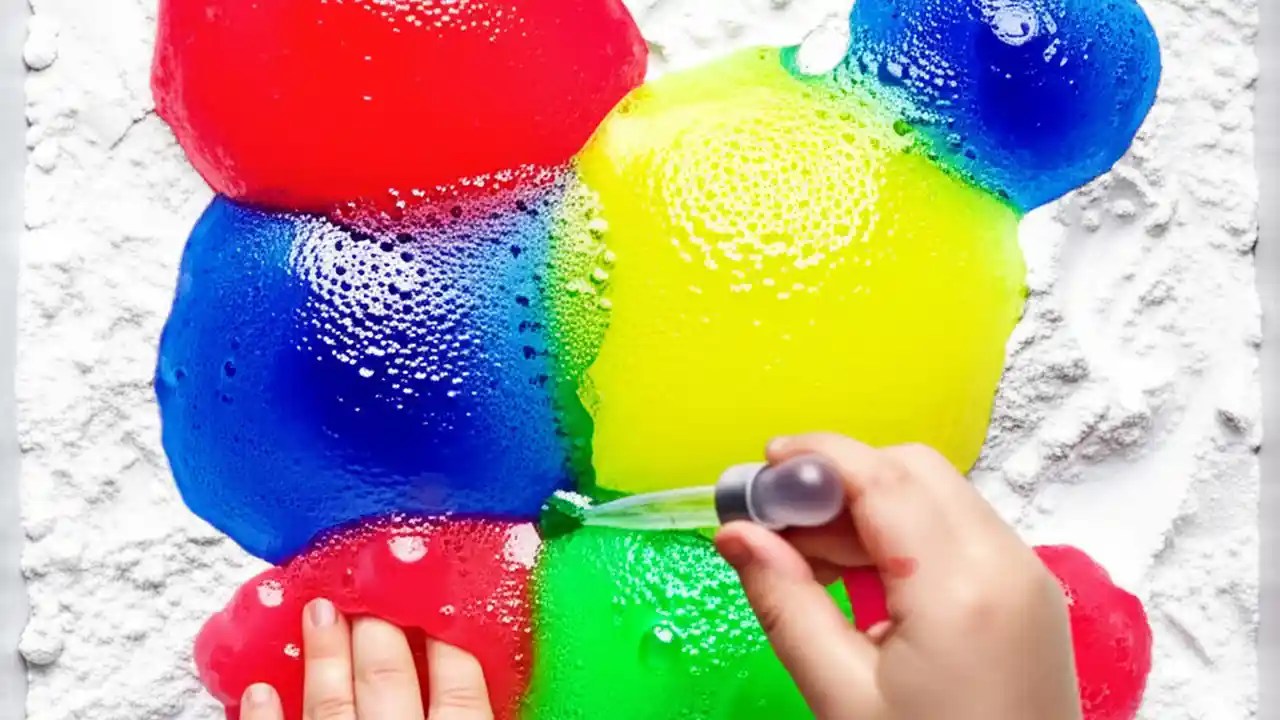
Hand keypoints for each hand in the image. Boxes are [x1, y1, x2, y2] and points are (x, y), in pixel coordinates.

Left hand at [239, 599, 493, 719]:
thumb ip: (478, 715)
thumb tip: (501, 692)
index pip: (460, 687)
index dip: (448, 637)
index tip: (440, 595)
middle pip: (389, 680)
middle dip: (378, 625)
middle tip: (373, 579)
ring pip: (332, 706)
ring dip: (324, 655)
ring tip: (318, 609)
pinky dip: (266, 718)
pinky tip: (258, 690)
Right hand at [715, 433, 1080, 719]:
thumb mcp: (842, 696)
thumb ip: (786, 604)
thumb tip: (735, 533)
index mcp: (959, 588)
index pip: (882, 477)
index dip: (816, 458)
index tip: (760, 470)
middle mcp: (1006, 563)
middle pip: (913, 471)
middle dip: (840, 481)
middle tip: (779, 527)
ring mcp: (1028, 576)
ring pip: (938, 493)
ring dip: (870, 506)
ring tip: (812, 563)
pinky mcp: (1030, 594)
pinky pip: (960, 528)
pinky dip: (905, 532)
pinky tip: (862, 578)